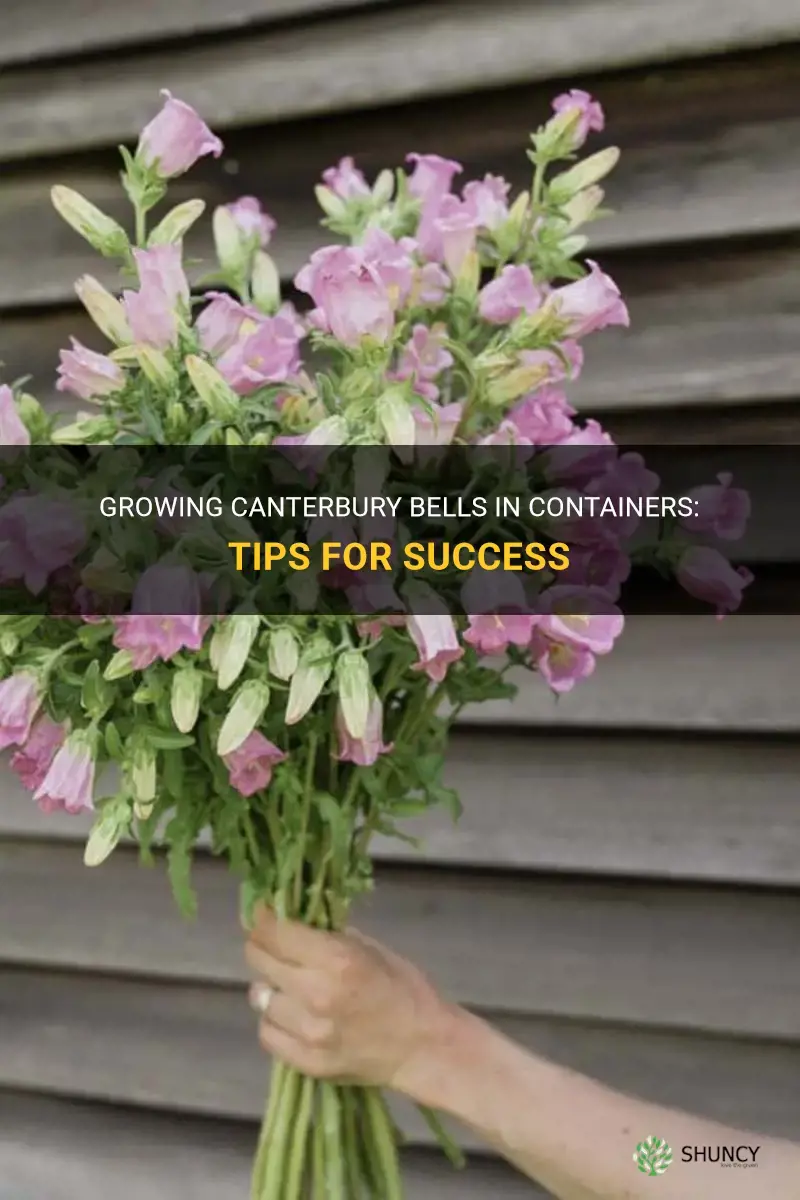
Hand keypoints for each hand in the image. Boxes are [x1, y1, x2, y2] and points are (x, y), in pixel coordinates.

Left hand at [244, 905, 457, 1094]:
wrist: (424, 1047)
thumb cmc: (405, 989)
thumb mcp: (372, 948)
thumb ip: (330, 937)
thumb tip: (296, 924)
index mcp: (336, 959)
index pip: (275, 932)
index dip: (262, 918)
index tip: (262, 911)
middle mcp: (315, 994)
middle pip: (259, 961)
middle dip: (262, 946)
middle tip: (272, 944)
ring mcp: (308, 1032)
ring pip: (259, 998)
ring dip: (270, 986)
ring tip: (288, 985)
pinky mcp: (306, 1062)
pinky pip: (268, 1033)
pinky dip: (274, 1020)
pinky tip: (292, 1015)